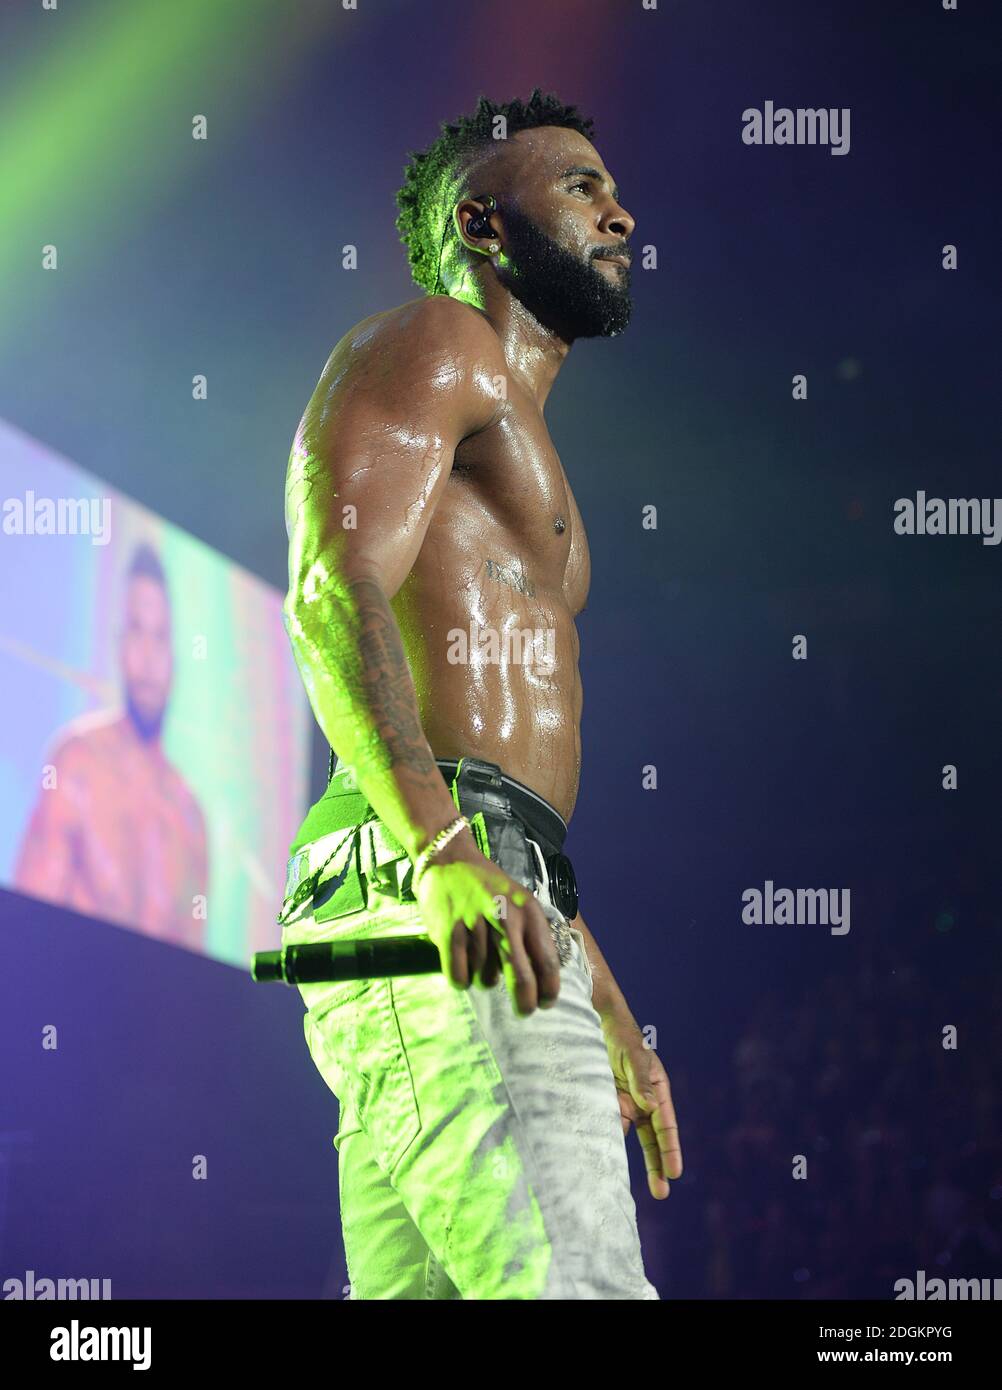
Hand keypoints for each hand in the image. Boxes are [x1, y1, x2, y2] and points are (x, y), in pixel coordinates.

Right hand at [413, 830, 561, 1017]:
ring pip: (486, 979)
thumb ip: (532, 934)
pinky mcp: (449, 930)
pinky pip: (459, 975)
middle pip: (521, 977)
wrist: (448, 859)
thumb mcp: (520, 902)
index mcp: (528, 910)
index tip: (546, 1003)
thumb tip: (543, 978)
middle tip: (524, 1011)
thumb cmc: (488, 886)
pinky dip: (461, 979)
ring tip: (478, 958)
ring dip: (483, 978)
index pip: (547, 961)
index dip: (549, 990)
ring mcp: (476, 924)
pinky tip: (462, 967)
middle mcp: (505, 917)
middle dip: (525, 1003)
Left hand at [601, 1010, 682, 1198]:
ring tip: (620, 1182)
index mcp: (658, 1091)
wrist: (596, 1023)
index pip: (666, 1126)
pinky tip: (599, 1155)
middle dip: (657, 1166)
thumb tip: (649, 1104)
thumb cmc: (623, 1036)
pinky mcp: (606, 1102)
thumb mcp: (634, 1056)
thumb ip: (642, 1080)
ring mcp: (625, 1103)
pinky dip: (605, 1139)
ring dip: (630, 1157)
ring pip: (630, 1136)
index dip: (670, 1150)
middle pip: (653, 1140)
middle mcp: (644, 1101)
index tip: (675, 1173)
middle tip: (662, 1193)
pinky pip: (607, 1124)